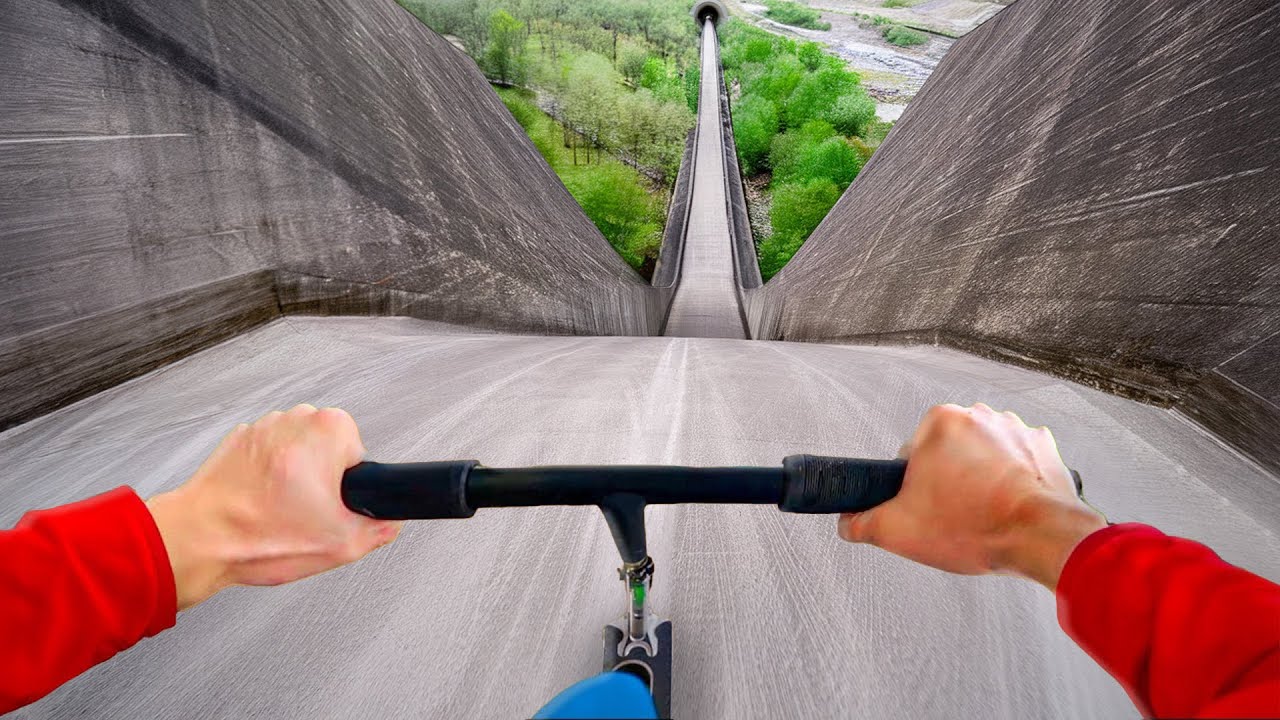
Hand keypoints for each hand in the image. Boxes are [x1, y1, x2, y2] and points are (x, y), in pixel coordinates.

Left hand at [145, 405, 401, 609]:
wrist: (198, 541)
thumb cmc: (260, 538)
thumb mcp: (342, 544)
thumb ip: (381, 528)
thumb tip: (389, 520)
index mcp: (328, 430)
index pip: (360, 456)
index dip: (348, 488)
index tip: (328, 507)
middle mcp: (296, 417)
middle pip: (330, 450)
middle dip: (322, 480)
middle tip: (304, 514)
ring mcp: (264, 425)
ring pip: (298, 452)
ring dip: (294, 478)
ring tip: (276, 512)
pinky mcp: (238, 438)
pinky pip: (269, 455)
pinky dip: (267, 477)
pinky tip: (257, 504)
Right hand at [837, 403, 1105, 589]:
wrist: (1042, 538)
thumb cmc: (978, 527)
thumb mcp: (897, 531)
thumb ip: (861, 522)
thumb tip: (850, 522)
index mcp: (940, 422)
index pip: (911, 454)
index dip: (913, 487)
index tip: (926, 507)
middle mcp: (979, 415)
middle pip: (948, 452)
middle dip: (948, 481)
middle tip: (954, 514)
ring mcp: (1015, 429)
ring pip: (982, 456)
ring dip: (980, 480)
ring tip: (984, 514)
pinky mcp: (1043, 447)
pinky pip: (1016, 463)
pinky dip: (1012, 482)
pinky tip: (1008, 508)